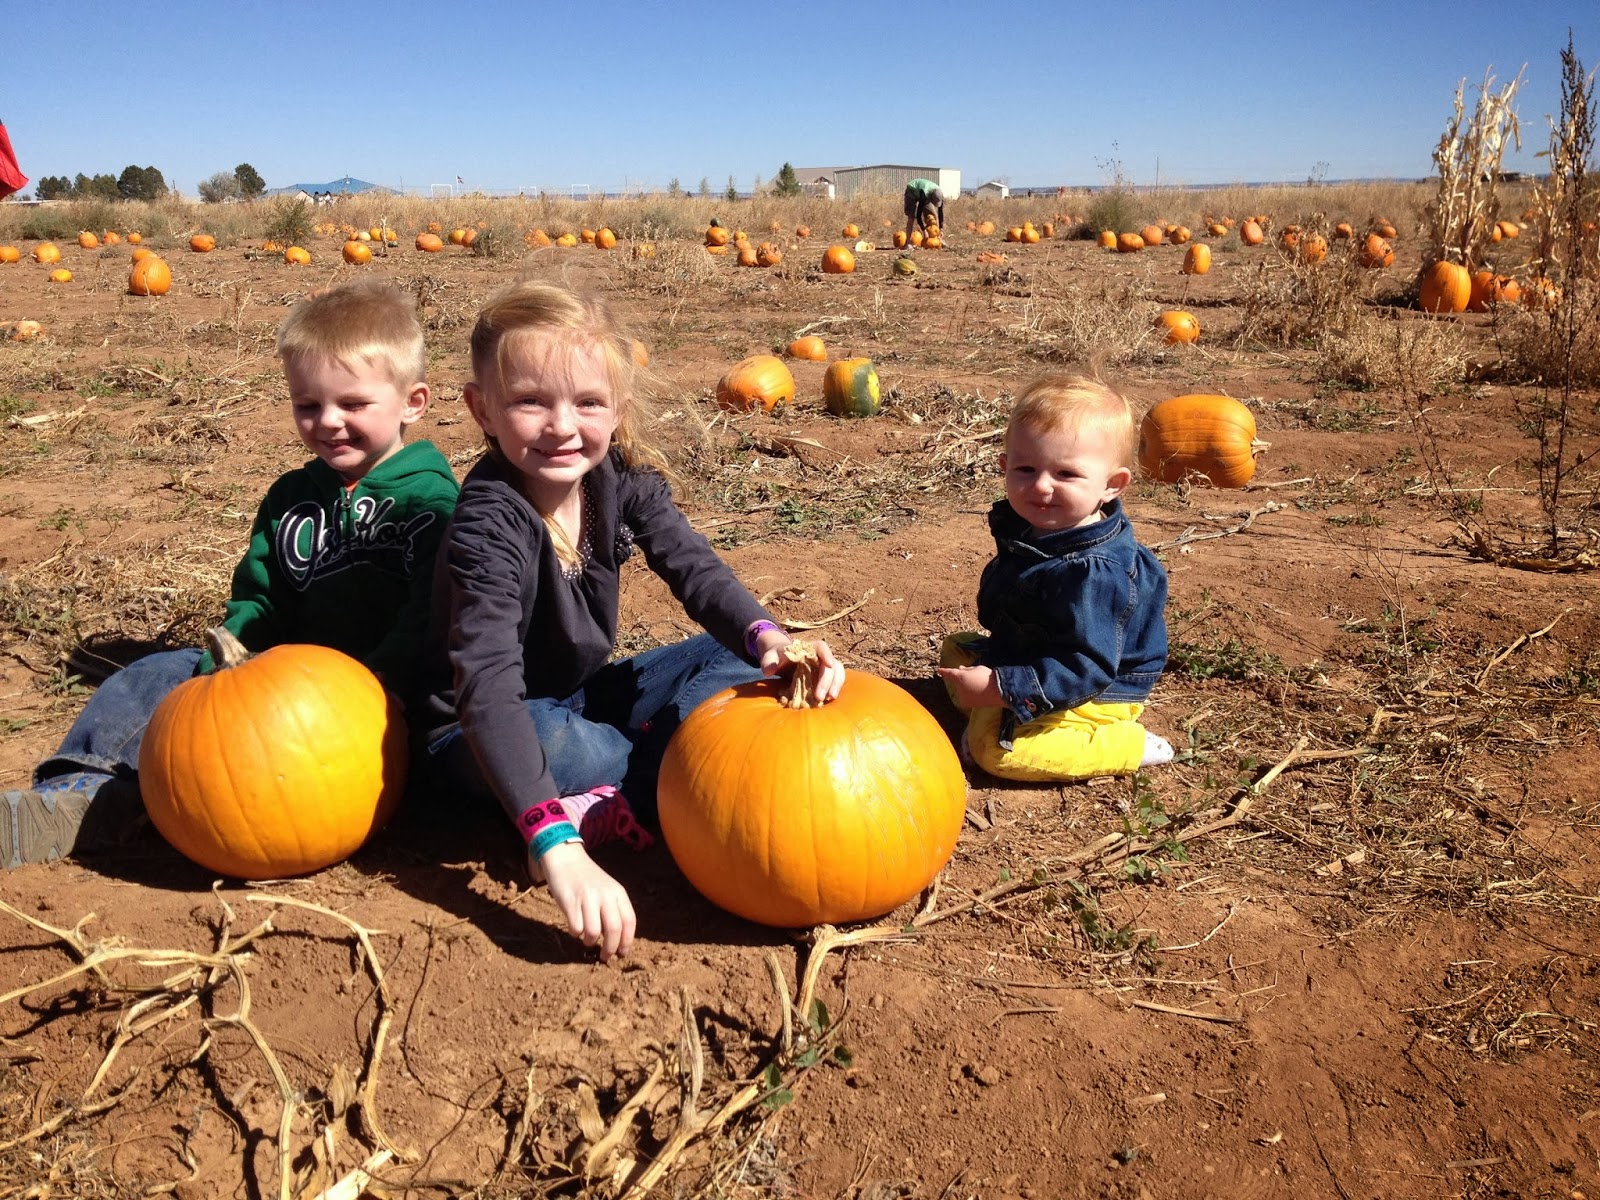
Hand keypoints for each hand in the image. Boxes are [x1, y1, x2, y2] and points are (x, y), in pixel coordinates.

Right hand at [529, 840, 635, 960]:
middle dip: (610, 949)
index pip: (629, 921)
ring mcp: (587, 897)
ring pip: (593, 933)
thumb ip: (613, 910)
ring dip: (590, 942)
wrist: (566, 858)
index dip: (627, 941)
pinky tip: (574, 927)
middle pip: (614, 930)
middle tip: (605, 957)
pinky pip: (576, 928)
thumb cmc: (587, 879)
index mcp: (618, 892)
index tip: (622, 954)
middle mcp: (605, 894)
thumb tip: (616, 941)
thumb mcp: (607, 889)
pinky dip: (575, 933)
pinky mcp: (570, 901)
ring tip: (587, 939)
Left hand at [758, 633, 845, 704]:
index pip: (821, 647)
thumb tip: (768, 671)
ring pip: (838, 672)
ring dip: (836, 685)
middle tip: (819, 697)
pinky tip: (828, 701)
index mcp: (809, 647)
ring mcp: (825, 666)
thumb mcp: (770, 656)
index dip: (827, 654)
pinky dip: (834, 689)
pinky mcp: (826, 677)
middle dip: (827, 680)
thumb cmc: (777, 656)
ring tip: (829, 699)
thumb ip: (768, 661)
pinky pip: (835, 681)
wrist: (782, 660)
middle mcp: (821, 656)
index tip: (829, 664)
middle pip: (831, 664)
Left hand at [936, 664, 1001, 708]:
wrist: (998, 692)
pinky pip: (967, 697)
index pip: (949, 673)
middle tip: (976, 678)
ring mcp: (961, 696)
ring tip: (981, 686)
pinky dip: (971, 695)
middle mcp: (958, 687)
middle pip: (958, 682)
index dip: (944, 671)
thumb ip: (967, 669)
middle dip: (964, 680)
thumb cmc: (988, 677)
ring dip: (968, 688)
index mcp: (959, 676)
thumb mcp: (977, 668)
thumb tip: (960, 669)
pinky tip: (981, 693)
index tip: (939, 670)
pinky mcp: (966, 704)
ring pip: (962, 690)